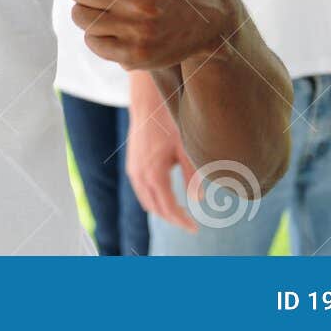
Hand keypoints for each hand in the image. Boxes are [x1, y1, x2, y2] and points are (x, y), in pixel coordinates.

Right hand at [126, 94, 197, 231]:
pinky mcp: (132, 164)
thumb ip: (193, 176)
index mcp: (154, 174)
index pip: (168, 208)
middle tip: (189, 224)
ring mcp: (133, 170)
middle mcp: (139, 175)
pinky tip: (165, 197)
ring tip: (179, 214)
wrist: (148, 101)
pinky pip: (141, 191)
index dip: (182, 221)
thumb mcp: (186, 148)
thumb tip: (198, 200)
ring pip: (146, 201)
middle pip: (156, 209)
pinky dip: (153, 199)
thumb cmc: (169, 121)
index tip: (194, 228)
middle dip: (172, 218)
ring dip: (162, 210)